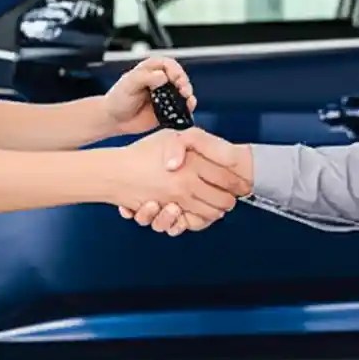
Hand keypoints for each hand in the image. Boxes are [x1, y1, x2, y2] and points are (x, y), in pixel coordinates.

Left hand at [103, 56, 197, 133]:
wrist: (114, 119)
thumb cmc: (117, 98)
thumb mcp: (128, 84)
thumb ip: (144, 77)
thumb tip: (162, 76)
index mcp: (151, 70)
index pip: (168, 64)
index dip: (175, 70)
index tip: (176, 79)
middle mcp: (160, 81)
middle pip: (179, 77)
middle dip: (184, 83)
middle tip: (183, 90)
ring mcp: (165, 96)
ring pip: (182, 92)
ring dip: (188, 95)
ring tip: (188, 100)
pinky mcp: (167, 110)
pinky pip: (180, 108)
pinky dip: (187, 108)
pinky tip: (188, 108)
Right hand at [119, 128, 253, 235]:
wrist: (115, 174)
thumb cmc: (142, 153)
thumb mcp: (171, 136)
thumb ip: (195, 139)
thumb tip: (216, 150)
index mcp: (191, 164)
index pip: (227, 178)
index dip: (239, 182)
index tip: (243, 183)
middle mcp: (187, 184)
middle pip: (224, 200)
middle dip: (231, 199)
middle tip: (233, 195)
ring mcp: (177, 202)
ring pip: (211, 214)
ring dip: (217, 210)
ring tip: (219, 204)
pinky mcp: (169, 214)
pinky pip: (193, 223)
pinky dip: (199, 220)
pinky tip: (199, 211)